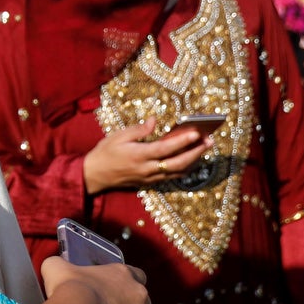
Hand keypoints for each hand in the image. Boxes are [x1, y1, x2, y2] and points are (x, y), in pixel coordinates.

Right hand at [83, 117, 210, 194]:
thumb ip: (138, 129)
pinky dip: (184, 169)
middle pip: (177, 163)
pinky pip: (171, 177)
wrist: (94, 175)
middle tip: (209, 141)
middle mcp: (146, 169)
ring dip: (193, 161)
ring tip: (204, 149)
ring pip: (177, 172)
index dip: (182, 141)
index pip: (165, 148)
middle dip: (195, 152)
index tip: (196, 132)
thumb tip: (154, 120)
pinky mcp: (149, 182)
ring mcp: (149, 177)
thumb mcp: (118, 136)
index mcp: (138, 155)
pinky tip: (191, 161)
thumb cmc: (104, 153)